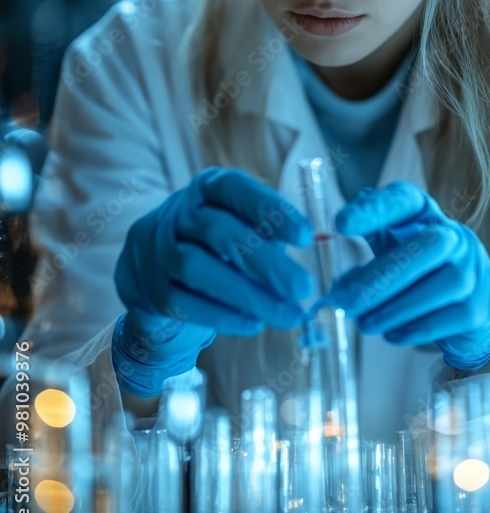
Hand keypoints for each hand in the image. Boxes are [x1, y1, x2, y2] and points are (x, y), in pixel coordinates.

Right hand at [112, 168, 313, 396]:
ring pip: (197, 268)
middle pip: (218, 231)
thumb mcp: (242, 226)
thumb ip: (269, 234)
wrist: (154, 272)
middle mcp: (178, 212)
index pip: (235, 189)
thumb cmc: (216, 245)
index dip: (269, 209)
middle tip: (304, 288)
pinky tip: (253, 324)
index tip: (306, 235)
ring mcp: (157, 249)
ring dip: (247, 295)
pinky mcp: (149, 288)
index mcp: (207, 188)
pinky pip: (182, 302)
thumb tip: (317, 254)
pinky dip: (221, 315)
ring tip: (288, 315)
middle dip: (265, 262)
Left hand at [323, 182, 489, 370]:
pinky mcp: (480, 307)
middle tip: (344, 301)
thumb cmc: (420, 273)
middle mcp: (456, 237)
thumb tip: (334, 264)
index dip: (375, 209)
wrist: (471, 308)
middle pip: (428, 245)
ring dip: (393, 309)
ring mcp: (474, 271)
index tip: (341, 223)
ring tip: (363, 323)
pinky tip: (390, 334)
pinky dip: (412, 329)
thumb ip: (366, 247)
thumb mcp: (393, 249)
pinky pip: (446, 319)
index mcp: (427, 216)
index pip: (405, 200)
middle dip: (383, 275)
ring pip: (438, 287)